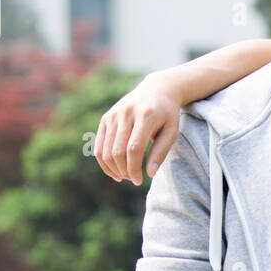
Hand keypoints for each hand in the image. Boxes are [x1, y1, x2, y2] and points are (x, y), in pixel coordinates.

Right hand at [94, 69, 183, 184]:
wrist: (157, 90)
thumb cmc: (167, 115)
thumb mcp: (171, 132)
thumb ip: (160, 152)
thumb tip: (149, 174)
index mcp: (145, 116)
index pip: (134, 148)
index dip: (134, 168)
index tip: (139, 180)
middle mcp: (126, 113)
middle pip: (118, 151)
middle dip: (124, 170)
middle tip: (133, 179)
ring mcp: (113, 115)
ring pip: (106, 150)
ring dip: (113, 168)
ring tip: (125, 177)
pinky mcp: (106, 118)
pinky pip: (99, 145)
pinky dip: (103, 161)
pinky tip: (114, 171)